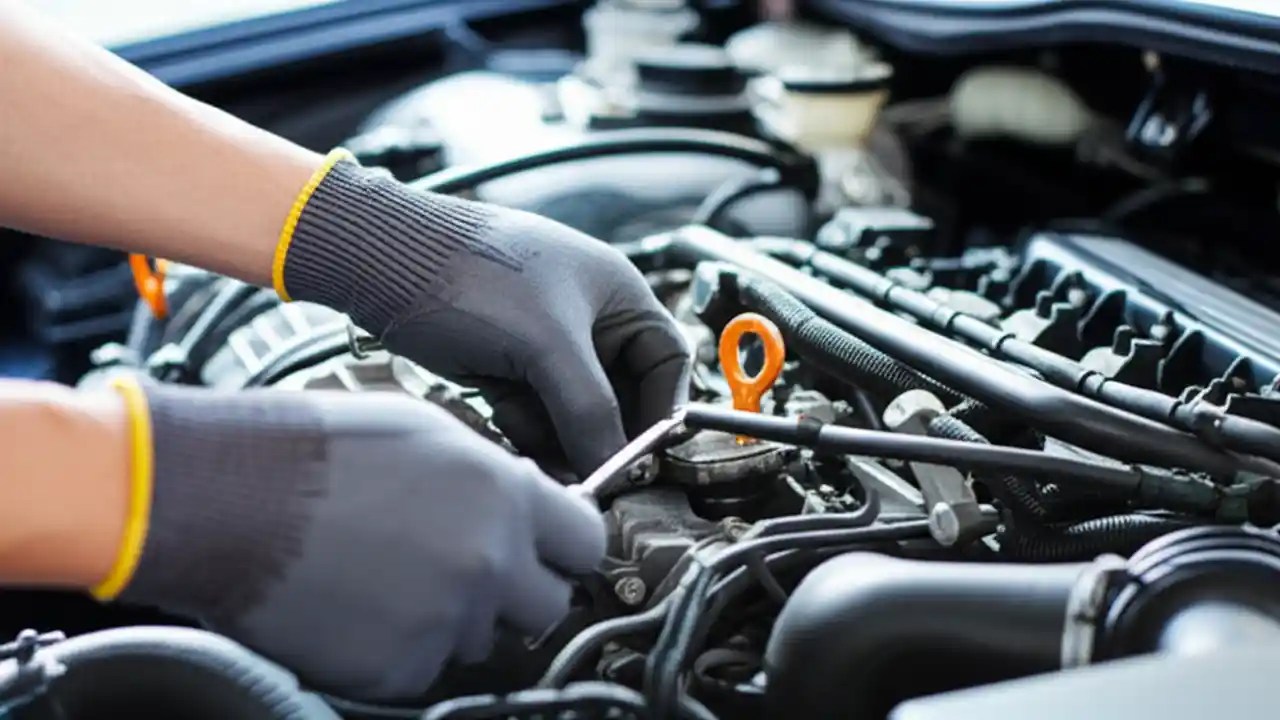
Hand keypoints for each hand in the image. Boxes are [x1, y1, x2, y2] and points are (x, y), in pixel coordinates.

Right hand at [114, 383, 605, 700]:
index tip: (548, 548)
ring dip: (455, 618)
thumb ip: (490, 474)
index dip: (566, 545)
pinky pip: (427, 668)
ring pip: (483, 638)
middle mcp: (489, 563)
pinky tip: (361, 607)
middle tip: (467, 569)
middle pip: (549, 603)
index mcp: (505, 496)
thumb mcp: (425, 431)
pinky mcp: (399, 670)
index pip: (588, 542)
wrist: (221, 499)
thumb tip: (522, 498)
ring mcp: (446, 621)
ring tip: (390, 576)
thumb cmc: (312, 450)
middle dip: (519, 591)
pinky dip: (403, 649)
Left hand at [280, 159, 690, 475]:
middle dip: (604, 435)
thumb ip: (589, 410)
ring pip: (575, 412)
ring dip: (564, 441)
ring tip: (548, 460)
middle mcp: (586, 318)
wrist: (378, 261)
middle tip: (597, 476)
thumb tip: (616, 467)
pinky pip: (536, 414)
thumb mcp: (544, 345)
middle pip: (620, 395)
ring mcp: (544, 344)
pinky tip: (513, 437)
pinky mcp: (505, 366)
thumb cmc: (468, 272)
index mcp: (615, 293)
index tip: (648, 456)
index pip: (667, 362)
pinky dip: (530, 434)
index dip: (663, 410)